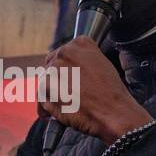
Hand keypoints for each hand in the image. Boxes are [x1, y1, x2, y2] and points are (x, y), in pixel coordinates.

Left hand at [37, 36, 152, 143]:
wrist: (113, 112)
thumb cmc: (111, 93)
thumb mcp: (101, 65)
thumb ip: (82, 61)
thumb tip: (68, 68)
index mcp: (80, 43)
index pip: (62, 53)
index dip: (65, 69)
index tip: (71, 79)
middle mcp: (65, 52)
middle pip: (50, 66)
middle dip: (56, 80)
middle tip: (69, 93)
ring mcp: (54, 68)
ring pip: (44, 81)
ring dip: (52, 94)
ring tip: (68, 104)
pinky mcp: (46, 87)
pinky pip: (41, 96)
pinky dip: (47, 107)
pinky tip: (61, 111)